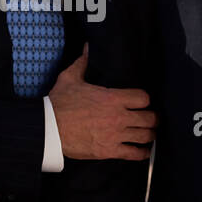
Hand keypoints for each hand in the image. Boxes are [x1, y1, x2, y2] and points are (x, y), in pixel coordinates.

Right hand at [49, 46, 154, 160]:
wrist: (49, 128)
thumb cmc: (59, 103)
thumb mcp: (70, 78)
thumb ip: (83, 63)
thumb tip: (87, 47)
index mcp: (112, 98)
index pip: (143, 98)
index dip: (144, 100)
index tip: (142, 102)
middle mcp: (118, 116)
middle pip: (149, 118)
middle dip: (152, 118)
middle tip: (151, 119)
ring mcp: (115, 135)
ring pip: (145, 136)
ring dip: (149, 135)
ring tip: (149, 134)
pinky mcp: (109, 151)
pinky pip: (134, 154)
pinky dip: (142, 153)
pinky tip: (143, 151)